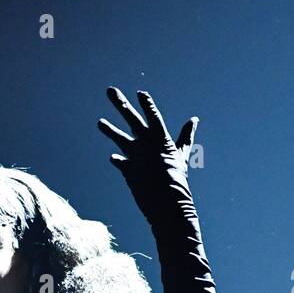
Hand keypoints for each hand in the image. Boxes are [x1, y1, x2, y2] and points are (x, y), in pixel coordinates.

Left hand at [98, 87, 199, 234]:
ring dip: (109, 129)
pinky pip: (120, 162)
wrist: (168, 202)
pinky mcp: (128, 170)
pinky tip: (113, 157)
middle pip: (131, 119)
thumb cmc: (177, 178)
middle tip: (110, 90)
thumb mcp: (182, 154)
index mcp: (161, 138)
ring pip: (119, 138)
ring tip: (99, 122)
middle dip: (121, 104)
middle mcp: (146, 143)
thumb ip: (185, 136)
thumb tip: (194, 119)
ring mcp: (136, 156)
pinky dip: (117, 159)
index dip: (146, 104)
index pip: (153, 115)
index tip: (139, 93)